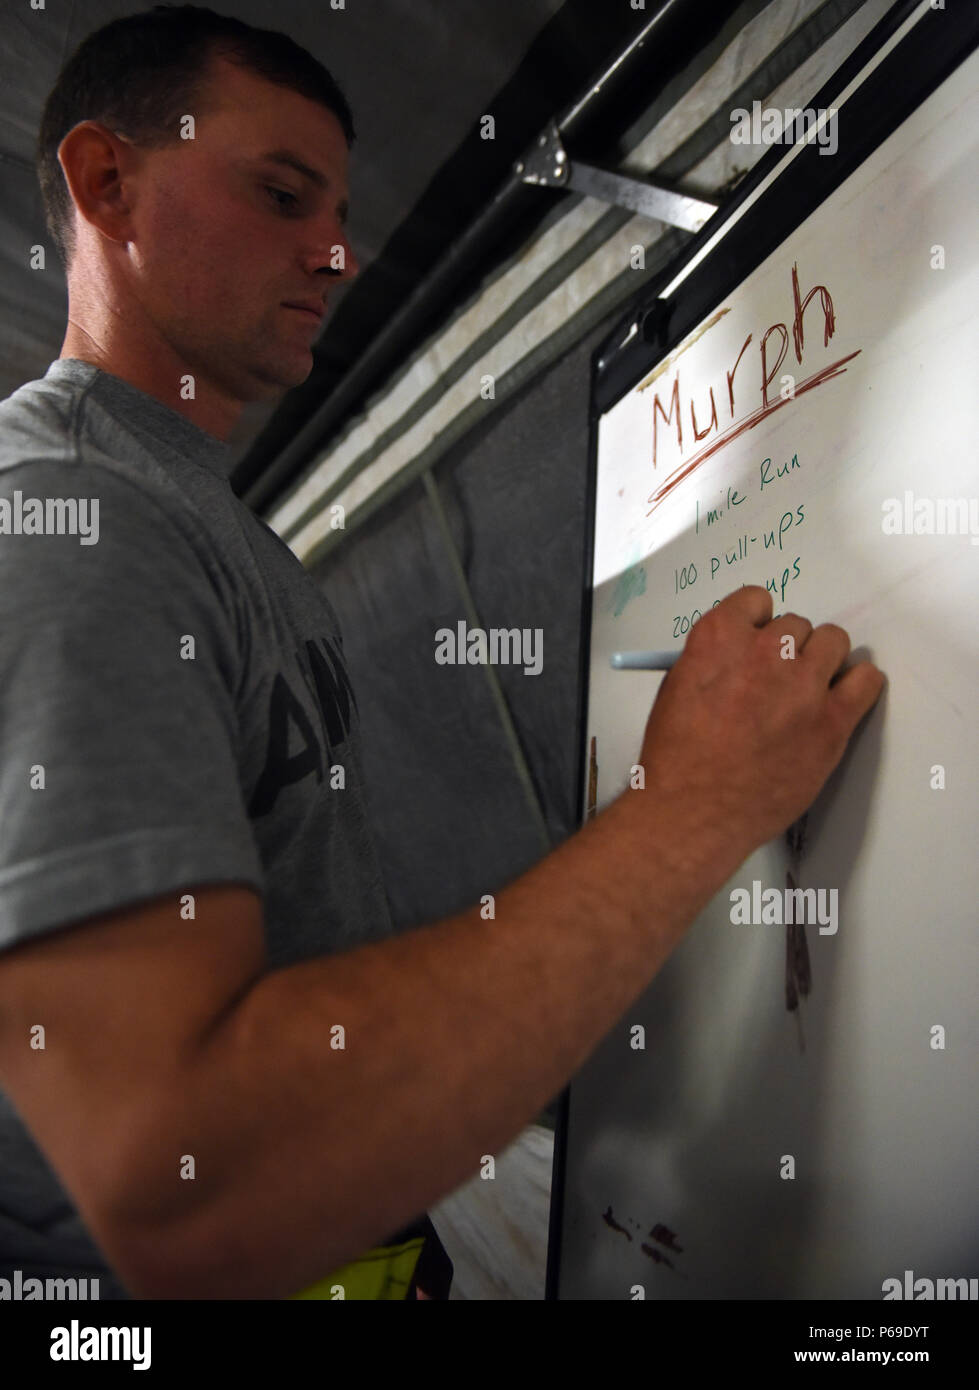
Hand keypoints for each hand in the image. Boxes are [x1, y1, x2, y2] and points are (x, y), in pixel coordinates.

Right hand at [636, 586, 884, 868]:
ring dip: (822, 660)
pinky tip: (843, 697)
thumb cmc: (676, 759)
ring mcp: (803, 685)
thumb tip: (738, 656)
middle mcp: (764, 653)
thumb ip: (711, 662)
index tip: (758, 642)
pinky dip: (858, 683)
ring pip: (834, 641)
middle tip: (778, 679)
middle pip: (796, 625)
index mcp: (718, 639)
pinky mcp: (833, 720)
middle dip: (788, 649)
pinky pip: (866, 679)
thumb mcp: (676, 690)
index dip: (758, 623)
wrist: (693, 812)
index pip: (756, 600)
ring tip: (810, 689)